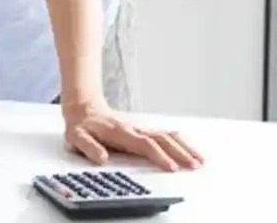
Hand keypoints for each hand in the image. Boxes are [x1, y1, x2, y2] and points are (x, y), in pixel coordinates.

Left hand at [62, 100, 203, 171]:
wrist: (84, 108)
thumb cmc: (82, 126)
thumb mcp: (76, 137)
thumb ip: (88, 147)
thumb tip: (102, 158)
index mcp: (121, 132)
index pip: (144, 145)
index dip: (158, 156)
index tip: (171, 167)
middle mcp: (134, 129)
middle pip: (162, 139)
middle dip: (179, 153)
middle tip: (194, 165)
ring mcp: (141, 129)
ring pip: (167, 136)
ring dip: (184, 147)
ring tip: (200, 160)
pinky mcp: (144, 130)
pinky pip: (166, 135)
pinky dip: (180, 142)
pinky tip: (190, 150)